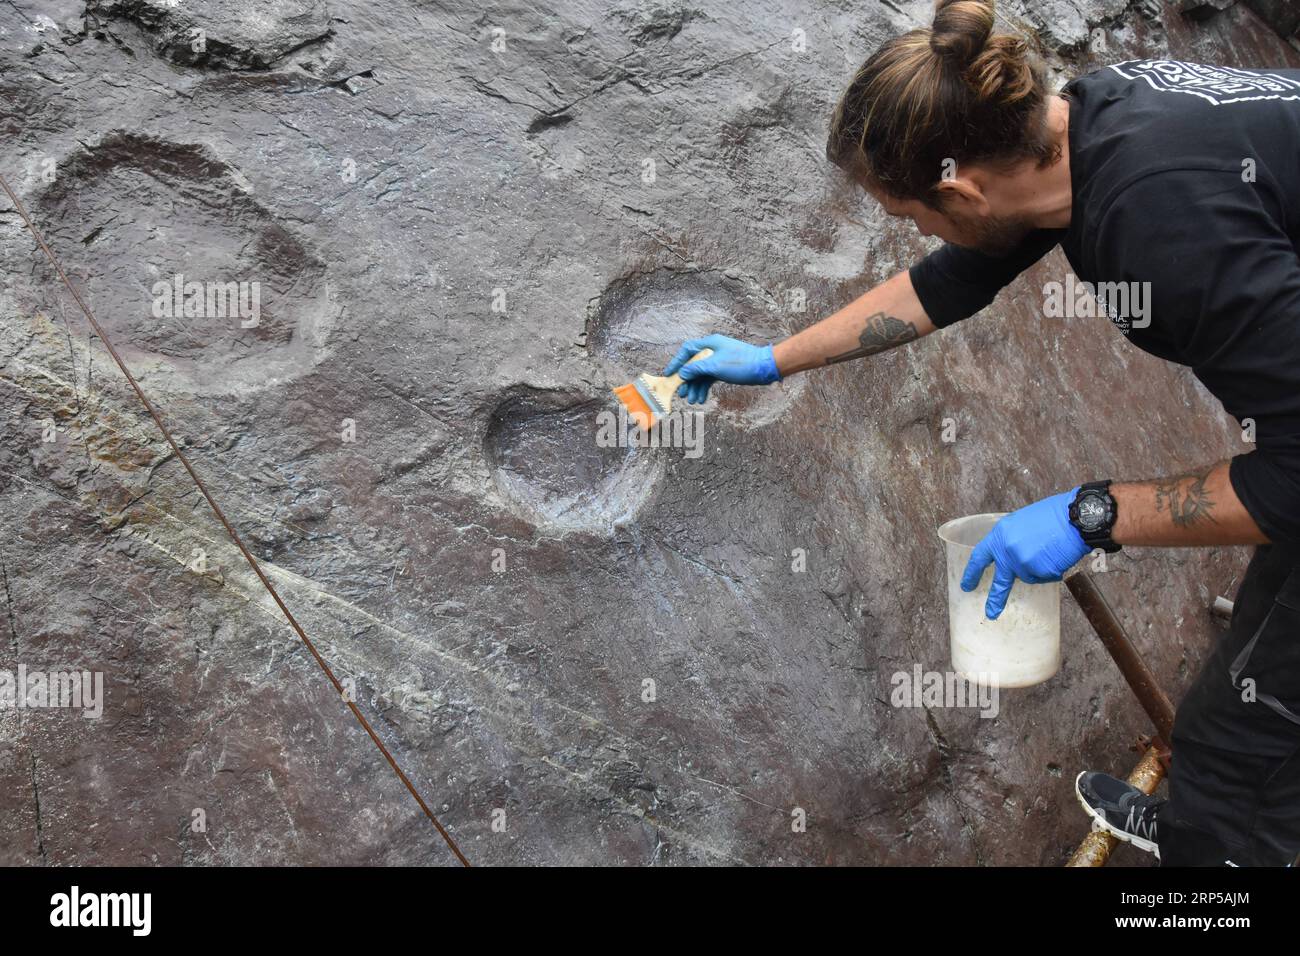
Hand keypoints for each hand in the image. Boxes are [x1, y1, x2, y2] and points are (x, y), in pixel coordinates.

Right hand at [663, 334, 780, 404]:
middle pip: (692, 365)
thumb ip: (696, 369)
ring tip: (692, 401)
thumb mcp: (716, 366)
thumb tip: (682, 373)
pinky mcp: (724, 369)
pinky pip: (709, 378)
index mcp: (709, 344)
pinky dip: (705, 388)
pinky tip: (702, 398)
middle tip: (681, 393)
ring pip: (701, 374)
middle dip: (686, 381)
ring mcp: (718, 360)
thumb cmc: (742, 364)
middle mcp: (712, 350)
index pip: (686, 351)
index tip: (668, 375)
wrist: (764, 368)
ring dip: (695, 387)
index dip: (676, 362)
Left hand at [960, 487, 1088, 619]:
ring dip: (1038, 569)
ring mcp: (1024, 563)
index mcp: (1000, 536)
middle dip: (995, 599)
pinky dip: (1051, 570)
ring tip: (1049, 551)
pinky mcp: (1041, 572)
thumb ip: (1010, 539)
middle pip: (1000, 582)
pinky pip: (1045, 577)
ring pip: (1028, 576)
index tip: (966, 585)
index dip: (972, 572)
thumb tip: (1009, 554)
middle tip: (990, 613)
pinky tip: (1057, 555)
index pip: (979, 557)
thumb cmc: (1051, 515)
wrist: (1075, 517)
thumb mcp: (1020, 522)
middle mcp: (1008, 552)